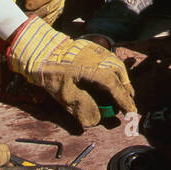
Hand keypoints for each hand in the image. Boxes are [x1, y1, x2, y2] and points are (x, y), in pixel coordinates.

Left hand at [5, 17, 137, 126]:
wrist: (40, 49)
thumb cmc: (51, 72)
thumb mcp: (64, 94)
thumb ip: (82, 107)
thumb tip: (94, 122)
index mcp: (95, 70)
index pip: (115, 87)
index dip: (124, 101)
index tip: (130, 112)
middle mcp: (100, 58)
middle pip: (120, 74)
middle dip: (125, 90)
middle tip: (128, 105)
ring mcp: (97, 50)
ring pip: (116, 65)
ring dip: (121, 80)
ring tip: (122, 93)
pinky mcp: (92, 47)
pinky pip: (109, 59)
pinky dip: (114, 70)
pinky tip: (110, 78)